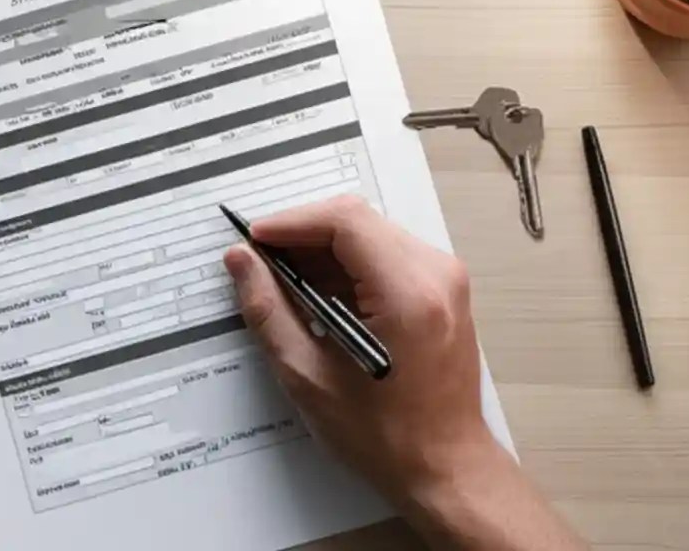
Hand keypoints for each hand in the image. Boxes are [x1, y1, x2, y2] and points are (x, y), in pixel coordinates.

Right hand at [224, 196, 586, 549]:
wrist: (446, 467)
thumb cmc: (387, 437)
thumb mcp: (309, 376)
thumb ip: (268, 311)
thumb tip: (241, 262)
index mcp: (408, 294)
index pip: (344, 221)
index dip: (291, 222)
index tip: (254, 240)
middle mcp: (436, 275)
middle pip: (357, 221)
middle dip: (303, 235)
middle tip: (261, 262)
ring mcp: (446, 280)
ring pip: (371, 234)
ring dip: (323, 250)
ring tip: (286, 284)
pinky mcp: (443, 291)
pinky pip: (388, 255)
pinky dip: (348, 266)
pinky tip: (320, 296)